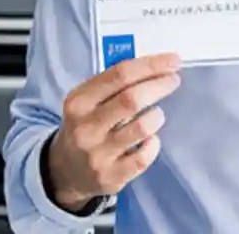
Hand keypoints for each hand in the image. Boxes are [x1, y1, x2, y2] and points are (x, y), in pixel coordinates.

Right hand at [45, 53, 182, 211]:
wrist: (66, 171)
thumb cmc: (86, 125)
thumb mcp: (87, 100)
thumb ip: (114, 83)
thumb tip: (155, 66)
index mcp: (79, 101)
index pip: (119, 75)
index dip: (150, 65)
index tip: (172, 61)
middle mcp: (86, 127)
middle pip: (132, 99)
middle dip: (159, 86)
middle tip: (173, 80)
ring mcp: (98, 154)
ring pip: (142, 128)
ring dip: (156, 116)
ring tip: (155, 115)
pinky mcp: (111, 177)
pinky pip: (145, 157)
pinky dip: (153, 144)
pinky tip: (148, 140)